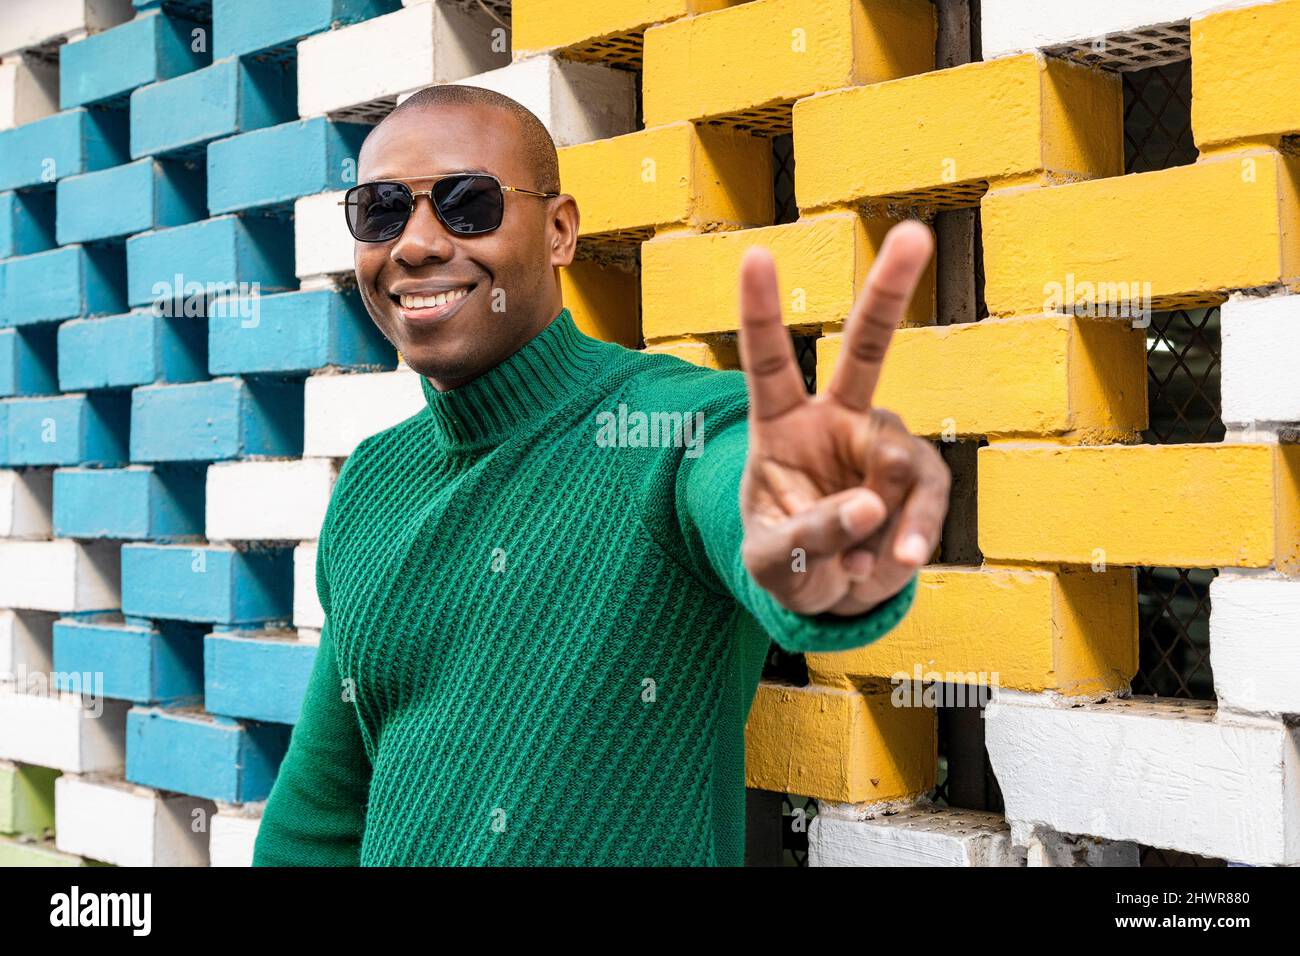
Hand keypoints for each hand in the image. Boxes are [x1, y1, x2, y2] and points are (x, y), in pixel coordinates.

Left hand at [736, 219, 949, 616]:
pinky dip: (912, 537)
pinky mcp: (923, 479)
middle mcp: (837, 420)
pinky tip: (898, 560)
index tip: (758, 255)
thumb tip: (870, 505)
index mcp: (781, 425)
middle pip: (866, 350)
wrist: (834, 594)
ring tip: (851, 567)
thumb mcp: (774, 562)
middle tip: (916, 236)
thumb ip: (808, 536)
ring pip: (896, 463)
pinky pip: (926, 500)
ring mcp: (885, 446)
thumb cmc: (789, 563)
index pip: (769, 362)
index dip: (762, 311)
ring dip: (877, 523)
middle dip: (891, 291)